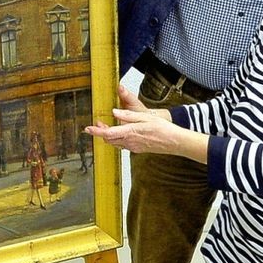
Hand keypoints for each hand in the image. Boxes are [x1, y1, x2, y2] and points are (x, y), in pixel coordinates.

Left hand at [82, 85, 205, 160]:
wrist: (175, 142)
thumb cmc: (163, 129)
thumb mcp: (145, 117)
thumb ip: (128, 115)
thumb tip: (114, 112)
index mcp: (131, 133)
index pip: (109, 133)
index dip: (96, 131)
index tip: (88, 128)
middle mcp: (130, 142)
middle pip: (109, 139)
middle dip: (101, 132)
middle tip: (97, 123)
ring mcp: (133, 147)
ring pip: (115, 143)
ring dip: (108, 136)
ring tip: (106, 126)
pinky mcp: (137, 149)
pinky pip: (123, 145)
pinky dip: (117, 139)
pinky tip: (119, 132)